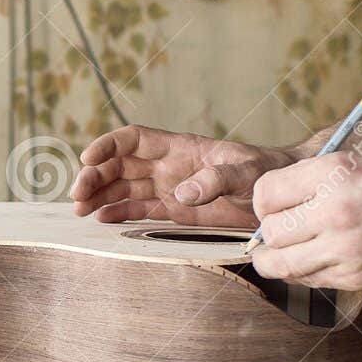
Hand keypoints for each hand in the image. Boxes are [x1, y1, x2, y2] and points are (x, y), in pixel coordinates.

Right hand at [71, 125, 297, 227]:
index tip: (88, 159)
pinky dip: (117, 215)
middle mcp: (167, 166)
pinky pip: (137, 211)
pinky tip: (100, 221)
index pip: (132, 140)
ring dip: (99, 196)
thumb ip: (216, 179)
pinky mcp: (174, 213)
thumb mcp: (246, 172)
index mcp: (179, 147)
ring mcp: (168, 189)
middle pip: (119, 166)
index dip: (106, 146)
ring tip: (80, 210)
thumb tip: (183, 192)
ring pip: (122, 189)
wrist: (283, 196)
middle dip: (95, 176)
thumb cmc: (268, 173)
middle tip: (78, 195)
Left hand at [249, 145, 361, 290]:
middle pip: (270, 233)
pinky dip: (306, 271)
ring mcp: (347, 250)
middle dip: (269, 231)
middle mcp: (336, 212)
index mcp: (335, 173)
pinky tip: (318, 258)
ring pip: (281, 264)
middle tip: (281, 228)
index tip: (274, 204)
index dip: (265, 200)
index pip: (265, 194)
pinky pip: (311, 280)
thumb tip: (275, 198)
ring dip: (278, 258)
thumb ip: (318, 175)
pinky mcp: (358, 278)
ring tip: (286, 250)